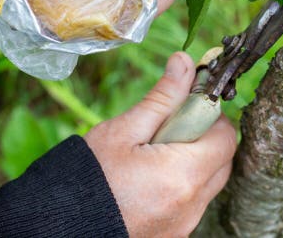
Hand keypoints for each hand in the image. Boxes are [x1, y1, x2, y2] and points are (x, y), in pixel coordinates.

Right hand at [84, 53, 236, 236]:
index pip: (225, 137)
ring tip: (154, 155)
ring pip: (208, 183)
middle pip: (222, 161)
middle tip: (169, 128)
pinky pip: (191, 203)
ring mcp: (184, 224)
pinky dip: (181, 187)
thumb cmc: (87, 177)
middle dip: (204, 138)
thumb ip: (162, 97)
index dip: (210, 115)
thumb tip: (185, 62)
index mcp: (183, 174)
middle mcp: (191, 205)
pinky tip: (149, 179)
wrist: (57, 227)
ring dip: (193, 163)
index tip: (186, 106)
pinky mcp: (174, 235)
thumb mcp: (124, 130)